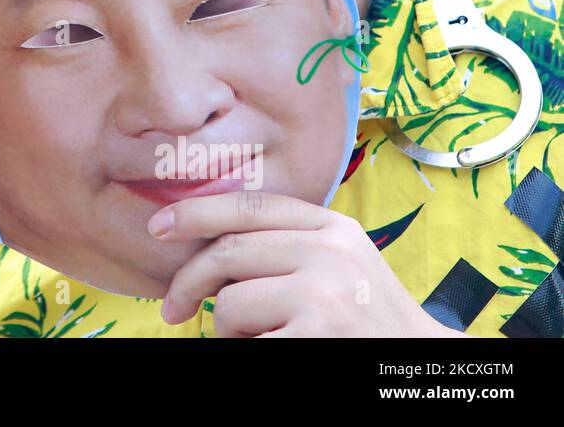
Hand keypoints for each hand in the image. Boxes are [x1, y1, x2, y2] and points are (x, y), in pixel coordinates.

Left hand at [148, 191, 467, 336]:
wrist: (420, 370)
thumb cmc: (366, 322)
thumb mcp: (339, 265)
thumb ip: (286, 244)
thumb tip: (201, 240)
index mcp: (333, 229)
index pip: (249, 206)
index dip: (195, 212)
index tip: (157, 226)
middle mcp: (330, 254)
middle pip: (227, 253)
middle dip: (187, 282)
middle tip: (171, 310)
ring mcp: (324, 296)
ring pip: (229, 305)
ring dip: (227, 331)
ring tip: (265, 339)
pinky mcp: (316, 337)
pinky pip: (245, 344)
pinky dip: (248, 352)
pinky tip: (280, 349)